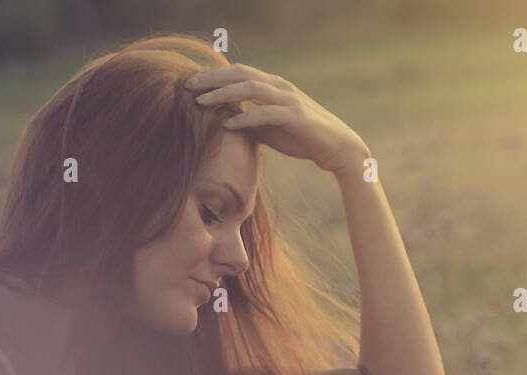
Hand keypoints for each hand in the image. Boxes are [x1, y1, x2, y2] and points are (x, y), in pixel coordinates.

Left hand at [186, 64, 367, 173]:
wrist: (338, 149)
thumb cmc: (303, 138)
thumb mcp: (271, 129)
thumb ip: (251, 122)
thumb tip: (226, 124)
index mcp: (274, 86)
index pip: (238, 73)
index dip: (213, 75)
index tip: (191, 83)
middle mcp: (280, 87)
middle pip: (240, 74)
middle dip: (212, 78)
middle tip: (187, 86)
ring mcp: (289, 100)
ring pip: (251, 88)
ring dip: (223, 94)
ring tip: (201, 102)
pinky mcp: (297, 117)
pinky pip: (267, 113)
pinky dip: (246, 117)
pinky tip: (229, 124)